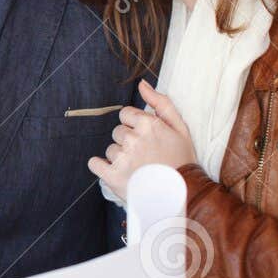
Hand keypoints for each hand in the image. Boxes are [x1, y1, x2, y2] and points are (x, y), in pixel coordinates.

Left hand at [87, 80, 197, 198]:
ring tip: (138, 169)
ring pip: (110, 149)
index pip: (125, 114)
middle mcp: (133, 138)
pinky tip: (117, 173)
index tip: (146, 139)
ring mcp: (122, 157)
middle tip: (145, 157)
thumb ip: (161, 103)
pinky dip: (102, 167)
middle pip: (118, 132)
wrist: (183, 194)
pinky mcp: (112, 176)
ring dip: (120, 157)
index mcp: (148, 124)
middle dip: (128, 142)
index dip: (135, 126)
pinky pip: (95, 163)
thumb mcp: (180, 128)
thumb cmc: (182, 160)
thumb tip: (142, 83)